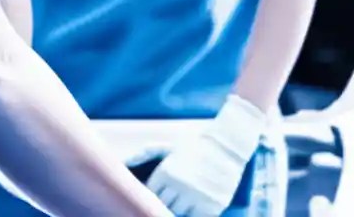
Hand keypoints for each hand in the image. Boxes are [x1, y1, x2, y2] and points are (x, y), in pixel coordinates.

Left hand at [147, 95, 267, 216]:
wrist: (229, 145)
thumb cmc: (197, 143)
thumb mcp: (170, 146)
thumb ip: (146, 153)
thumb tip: (125, 162)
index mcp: (166, 172)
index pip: (150, 194)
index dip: (151, 194)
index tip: (156, 192)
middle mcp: (179, 187)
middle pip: (162, 206)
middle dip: (162, 202)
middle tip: (170, 196)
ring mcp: (196, 198)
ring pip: (178, 214)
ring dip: (179, 209)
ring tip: (182, 201)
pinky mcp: (212, 206)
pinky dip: (194, 214)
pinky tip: (194, 207)